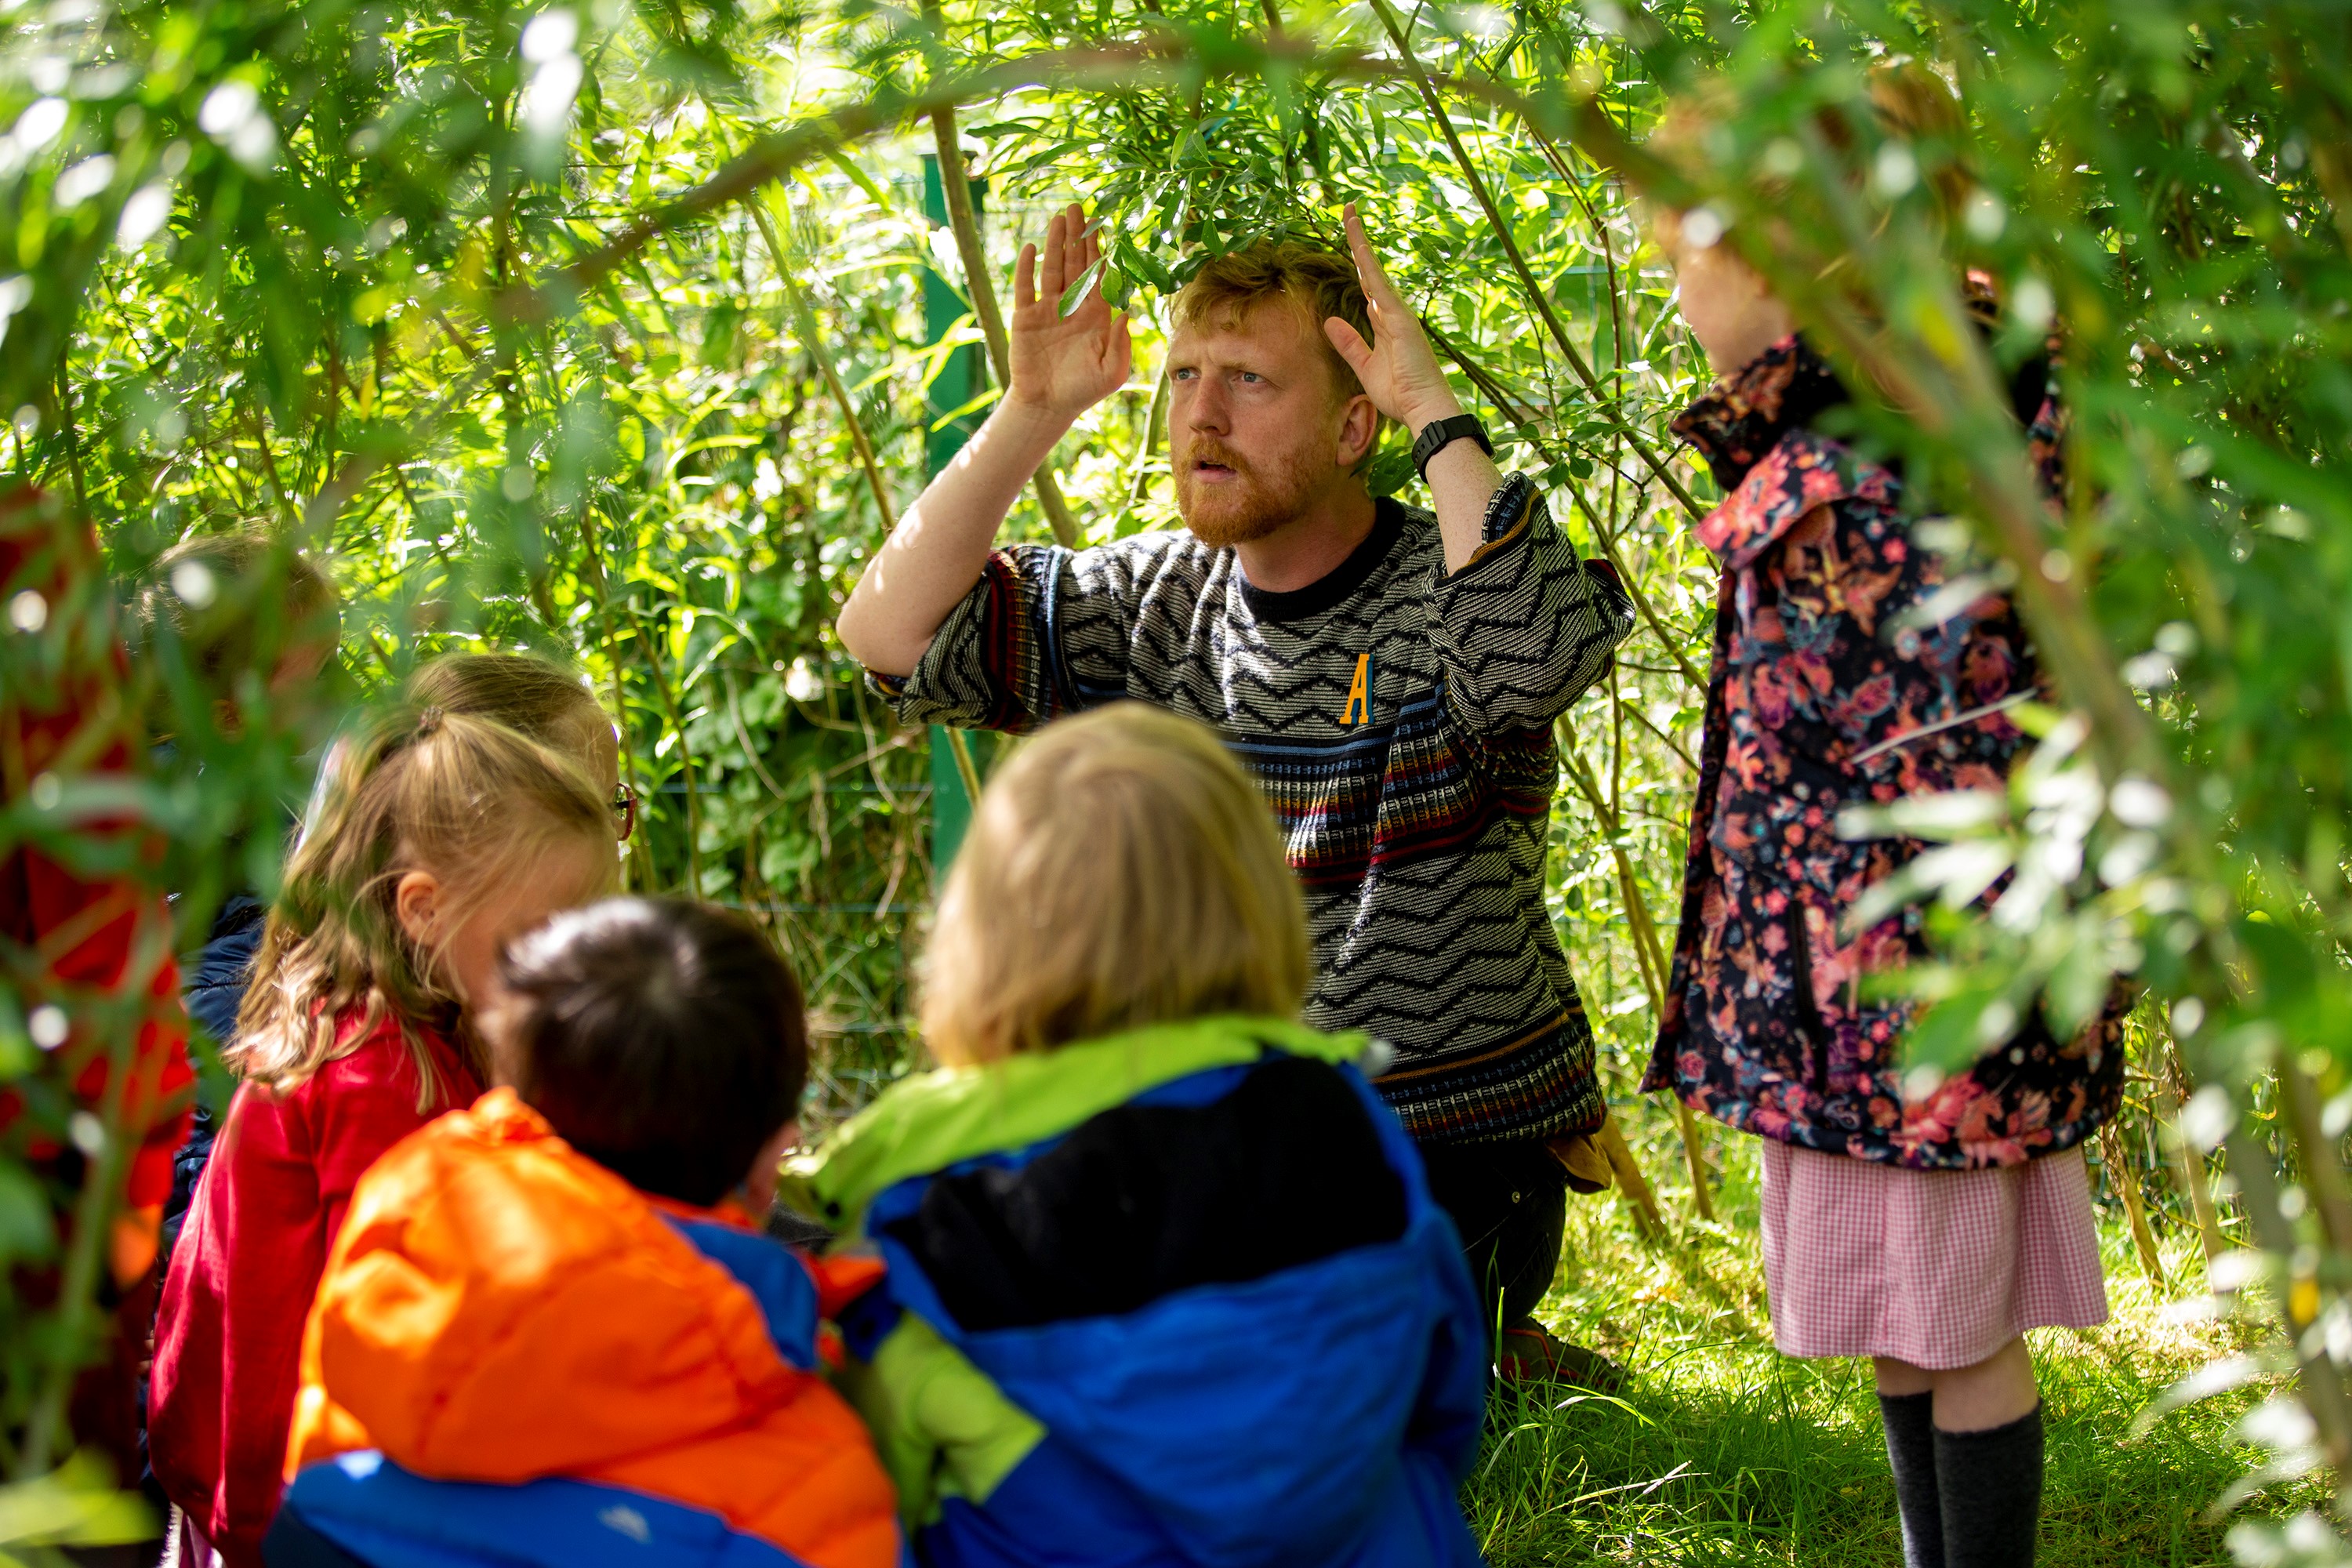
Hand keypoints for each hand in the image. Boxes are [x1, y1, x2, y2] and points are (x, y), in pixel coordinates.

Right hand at [1008, 202, 1133, 421]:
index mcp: (1096, 315)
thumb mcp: (1112, 373)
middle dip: (1078, 236)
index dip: (1101, 252)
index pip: (1100, 276)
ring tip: (1059, 218)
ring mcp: (1048, 310)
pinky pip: (1025, 288)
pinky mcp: (1025, 317)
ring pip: (1053, 270)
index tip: (1104, 226)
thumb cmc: (1084, 391)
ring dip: (1056, 244)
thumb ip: (1121, 344)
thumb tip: (1127, 313)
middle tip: (1079, 207)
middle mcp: (1073, 307)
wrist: (1047, 406)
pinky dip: (1028, 268)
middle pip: (1076, 264)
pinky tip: (1032, 248)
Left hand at [1322, 204, 1462, 432]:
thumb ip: (1349, 343)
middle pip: (1370, 268)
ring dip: (1361, 242)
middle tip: (1348, 209)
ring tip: (1349, 214)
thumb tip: (1330, 322)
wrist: (1423, 408)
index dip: (1357, 260)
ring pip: (1374, 270)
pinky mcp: (1401, 319)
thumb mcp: (1364, 366)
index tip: (1349, 237)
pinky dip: (1369, 266)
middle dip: (1358, 240)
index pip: (1367, 283)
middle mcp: (1393, 311)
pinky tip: (1358, 246)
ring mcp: (1398, 313)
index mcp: (1385, 321)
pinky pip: (1380, 287)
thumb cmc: (1400, 392)